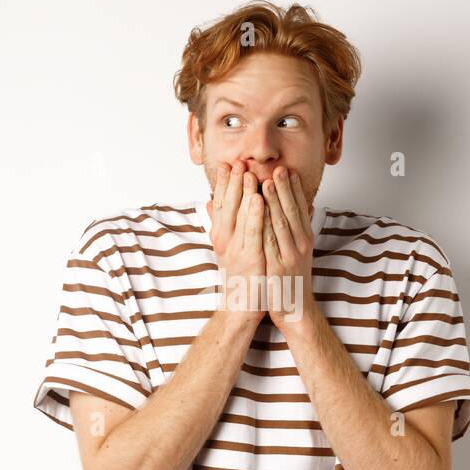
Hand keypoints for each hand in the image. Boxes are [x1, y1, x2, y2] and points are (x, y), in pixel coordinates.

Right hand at [206, 159, 266, 327]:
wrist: (240, 309)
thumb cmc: (240, 278)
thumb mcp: (228, 248)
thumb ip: (221, 224)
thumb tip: (209, 203)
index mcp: (221, 236)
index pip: (221, 203)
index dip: (224, 183)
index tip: (228, 163)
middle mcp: (225, 240)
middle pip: (228, 205)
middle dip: (233, 181)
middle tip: (237, 160)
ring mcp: (236, 249)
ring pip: (240, 215)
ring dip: (244, 193)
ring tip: (249, 172)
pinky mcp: (250, 259)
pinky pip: (253, 233)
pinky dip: (256, 215)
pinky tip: (261, 199)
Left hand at [260, 166, 316, 330]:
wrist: (296, 309)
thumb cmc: (294, 279)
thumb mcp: (301, 251)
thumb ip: (302, 228)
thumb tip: (308, 205)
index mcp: (305, 238)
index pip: (300, 208)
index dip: (294, 188)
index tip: (287, 170)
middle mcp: (301, 244)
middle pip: (292, 211)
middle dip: (284, 188)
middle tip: (278, 168)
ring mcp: (290, 255)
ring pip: (281, 224)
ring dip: (273, 202)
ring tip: (266, 183)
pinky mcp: (278, 267)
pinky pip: (270, 243)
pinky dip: (264, 226)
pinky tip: (257, 214)